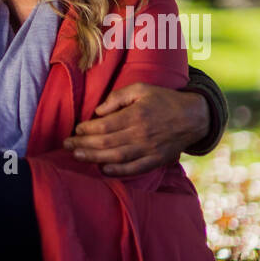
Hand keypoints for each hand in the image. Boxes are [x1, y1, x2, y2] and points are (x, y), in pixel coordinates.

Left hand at [63, 85, 209, 177]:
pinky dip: (118, 172)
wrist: (193, 117)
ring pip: (117, 157)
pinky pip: (134, 169)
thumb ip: (118, 97)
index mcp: (136, 115)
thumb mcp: (141, 88)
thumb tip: (99, 111)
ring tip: (77, 156)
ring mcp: (149, 150)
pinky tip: (102, 170)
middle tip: (66, 146)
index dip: (87, 129)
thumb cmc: (164, 99)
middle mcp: (141, 134)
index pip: (105, 125)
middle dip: (84, 145)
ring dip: (94, 158)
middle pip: (107, 143)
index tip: (75, 130)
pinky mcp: (156, 160)